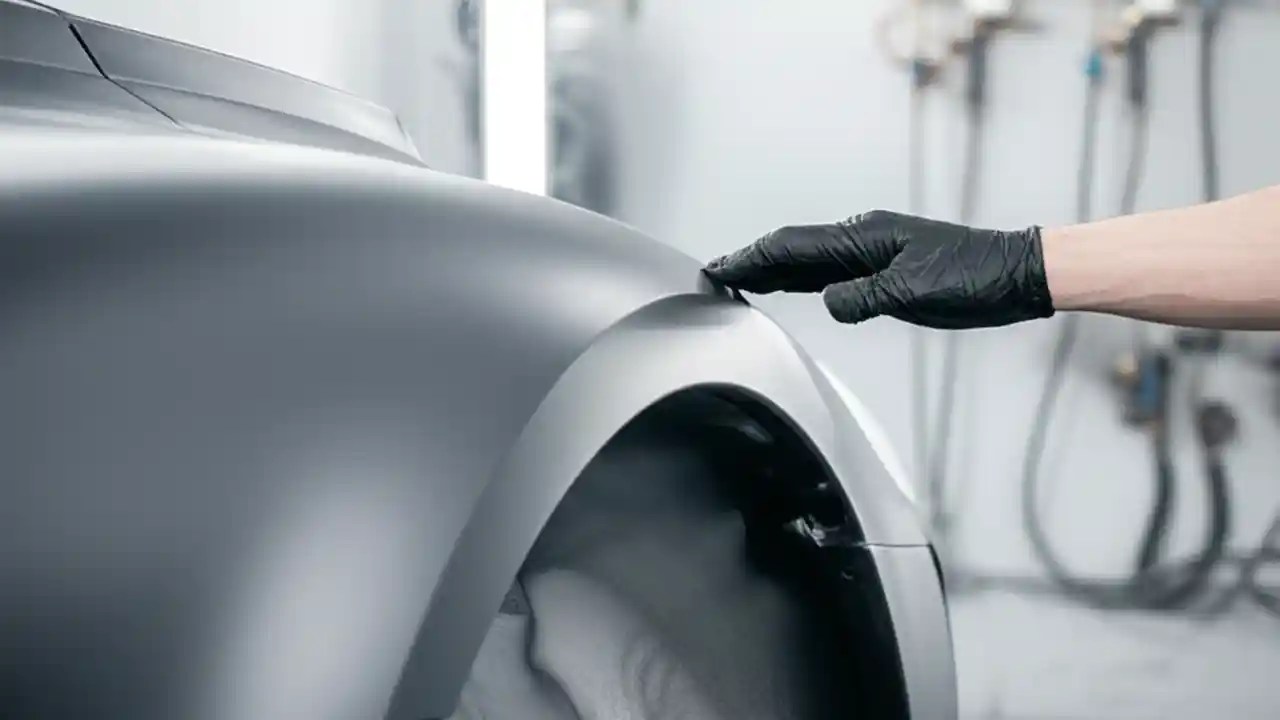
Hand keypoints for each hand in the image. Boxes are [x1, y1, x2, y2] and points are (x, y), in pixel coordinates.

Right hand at [703, 210, 1055, 328]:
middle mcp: (863, 239)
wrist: (1016, 274)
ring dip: (773, 270)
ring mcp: (873, 253)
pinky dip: (801, 280)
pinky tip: (789, 288)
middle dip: (752, 261)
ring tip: (739, 279)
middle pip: (794, 249)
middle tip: (715, 273)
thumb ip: (865, 296)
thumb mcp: (915, 291)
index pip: (793, 247)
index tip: (719, 267)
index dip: (752, 257)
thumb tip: (829, 302)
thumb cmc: (975, 278)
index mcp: (865, 237)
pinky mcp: (884, 270)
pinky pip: (831, 273)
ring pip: (809, 261)